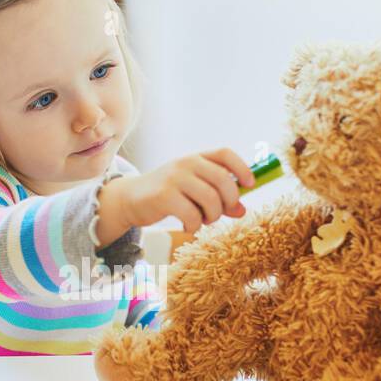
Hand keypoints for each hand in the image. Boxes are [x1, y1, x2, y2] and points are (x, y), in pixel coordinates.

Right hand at [95, 149, 256, 244]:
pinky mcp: (164, 196)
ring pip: (210, 199)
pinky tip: (187, 227)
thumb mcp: (193, 191)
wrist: (130, 199)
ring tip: (203, 221)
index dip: (243, 168)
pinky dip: (195, 226)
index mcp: (196, 158)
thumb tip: (242, 210)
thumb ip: (218, 199)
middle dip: (229, 201)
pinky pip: (192, 214)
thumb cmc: (168, 195)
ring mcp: (174, 178)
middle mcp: (186, 163)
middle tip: (220, 213)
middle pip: (223, 179)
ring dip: (213, 216)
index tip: (250, 185)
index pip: (225, 153)